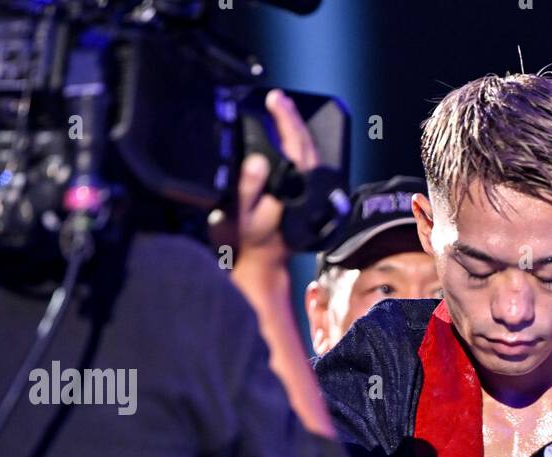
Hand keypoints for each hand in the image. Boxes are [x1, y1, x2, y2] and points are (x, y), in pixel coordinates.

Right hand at [209, 89, 319, 280]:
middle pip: (306, 145)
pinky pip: (304, 164)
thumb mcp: (242, 215)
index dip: (285, 119)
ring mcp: (308, 193)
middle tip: (277, 98)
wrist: (264, 264)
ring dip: (296, 130)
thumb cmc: (250, 240)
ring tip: (282, 110)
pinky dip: (297, 145)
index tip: (274, 99)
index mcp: (294, 187)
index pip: (295, 144)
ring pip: (309, 154)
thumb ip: (249, 188)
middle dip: (292, 118)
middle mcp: (307, 189)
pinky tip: (287, 138)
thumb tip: (257, 160)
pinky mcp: (304, 198)